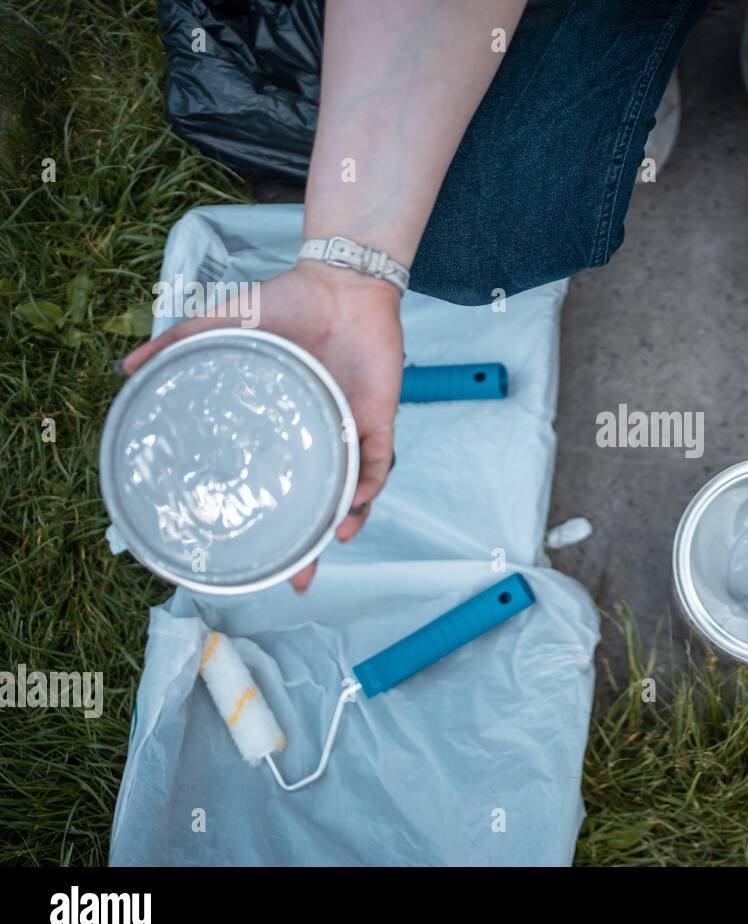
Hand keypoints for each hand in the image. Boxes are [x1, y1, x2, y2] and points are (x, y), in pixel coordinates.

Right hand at [121, 261, 403, 592]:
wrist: (340, 281)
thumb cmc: (286, 303)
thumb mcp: (225, 323)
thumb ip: (181, 342)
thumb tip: (128, 368)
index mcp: (285, 425)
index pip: (275, 484)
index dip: (267, 519)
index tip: (247, 555)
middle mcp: (318, 435)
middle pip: (318, 503)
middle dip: (309, 545)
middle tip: (294, 579)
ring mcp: (350, 429)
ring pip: (354, 491)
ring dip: (345, 520)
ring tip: (328, 543)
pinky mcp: (380, 418)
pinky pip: (380, 462)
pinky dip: (370, 484)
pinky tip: (356, 502)